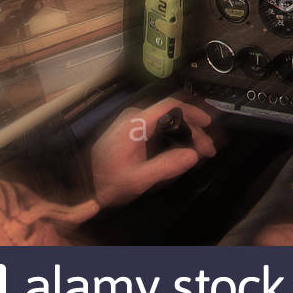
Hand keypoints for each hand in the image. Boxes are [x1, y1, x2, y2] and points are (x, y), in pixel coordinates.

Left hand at [91, 98, 215, 207]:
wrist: (85, 187)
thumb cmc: (107, 183)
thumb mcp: (137, 179)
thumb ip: (166, 166)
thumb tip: (193, 155)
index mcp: (135, 123)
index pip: (170, 106)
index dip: (193, 112)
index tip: (207, 123)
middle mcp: (134, 118)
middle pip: (172, 114)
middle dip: (193, 130)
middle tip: (206, 149)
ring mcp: (133, 123)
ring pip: (168, 121)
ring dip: (186, 133)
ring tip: (198, 150)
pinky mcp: (133, 131)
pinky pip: (160, 127)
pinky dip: (175, 136)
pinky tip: (183, 149)